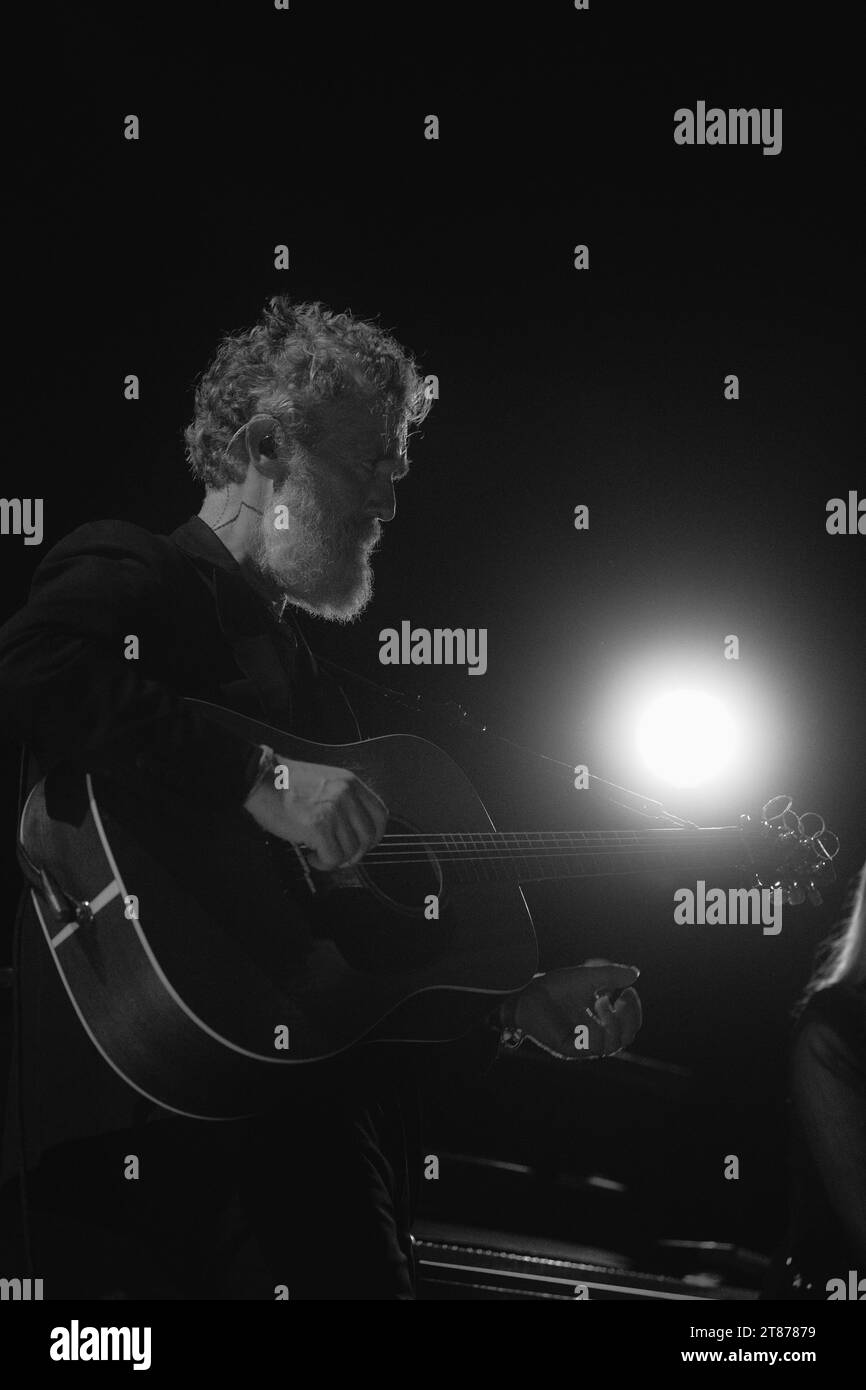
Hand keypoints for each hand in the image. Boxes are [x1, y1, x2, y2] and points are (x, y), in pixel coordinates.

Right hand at [243, 755, 388, 870]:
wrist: (262, 779)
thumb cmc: (286, 784)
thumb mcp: (325, 782)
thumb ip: (343, 801)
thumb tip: (353, 831)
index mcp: (350, 783)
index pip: (380, 815)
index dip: (374, 836)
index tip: (362, 844)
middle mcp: (347, 795)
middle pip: (369, 836)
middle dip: (355, 853)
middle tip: (338, 856)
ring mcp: (334, 811)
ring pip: (351, 850)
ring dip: (335, 858)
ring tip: (317, 852)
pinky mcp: (319, 827)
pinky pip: (333, 858)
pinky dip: (323, 863)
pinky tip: (311, 855)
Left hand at [510, 960, 641, 1060]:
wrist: (526, 992)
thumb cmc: (555, 987)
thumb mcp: (587, 977)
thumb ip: (610, 975)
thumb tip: (636, 974)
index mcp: (601, 1022)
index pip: (628, 1026)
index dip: (634, 1012)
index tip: (630, 992)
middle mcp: (594, 1035)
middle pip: (625, 1039)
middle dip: (630, 1019)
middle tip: (623, 999)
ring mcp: (581, 1043)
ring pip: (611, 1046)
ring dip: (613, 1024)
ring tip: (602, 1000)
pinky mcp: (568, 1048)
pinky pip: (591, 1048)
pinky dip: (596, 1031)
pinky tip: (591, 1010)